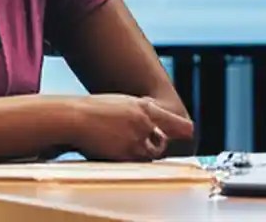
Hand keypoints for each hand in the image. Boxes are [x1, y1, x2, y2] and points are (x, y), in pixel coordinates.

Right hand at [72, 94, 194, 160]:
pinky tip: (114, 149)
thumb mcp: (124, 103)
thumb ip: (142, 112)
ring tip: (121, 143)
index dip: (184, 130)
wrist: (76, 118)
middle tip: (144, 142)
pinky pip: (135, 162)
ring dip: (141, 152)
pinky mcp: (125, 154)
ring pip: (149, 154)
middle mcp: (145, 123)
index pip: (176, 123)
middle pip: (162, 142)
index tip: (190, 133)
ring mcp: (135, 140)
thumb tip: (153, 122)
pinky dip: (129, 159)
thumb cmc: (95, 110)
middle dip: (155, 145)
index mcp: (145, 108)